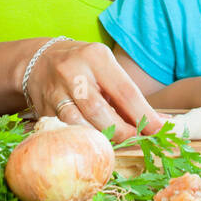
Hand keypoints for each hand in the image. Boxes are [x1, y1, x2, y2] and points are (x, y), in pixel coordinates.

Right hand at [27, 39, 164, 140]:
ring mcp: (55, 91)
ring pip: (80, 124)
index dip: (144, 115)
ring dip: (103, 139)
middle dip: (123, 131)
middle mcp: (74, 72)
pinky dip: (83, 140)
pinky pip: (66, 131)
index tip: (160, 130)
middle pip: (101, 111)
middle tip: (139, 140)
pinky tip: (95, 143)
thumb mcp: (106, 69)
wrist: (39, 61)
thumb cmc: (85, 67)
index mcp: (97, 57)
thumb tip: (161, 123)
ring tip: (118, 143)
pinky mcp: (44, 109)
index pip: (125, 91)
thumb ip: (129, 96)